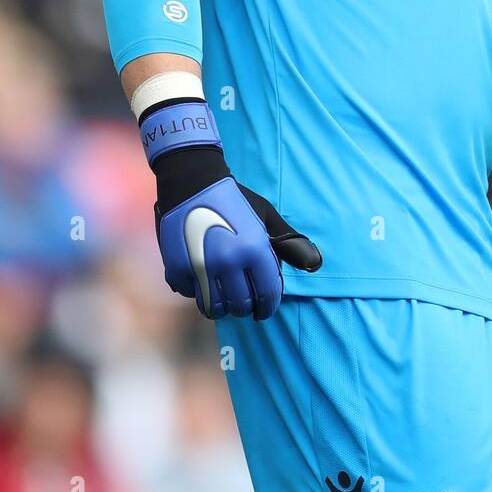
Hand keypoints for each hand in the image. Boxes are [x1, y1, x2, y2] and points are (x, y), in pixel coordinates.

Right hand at [155, 173, 321, 319]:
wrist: (192, 181)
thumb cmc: (234, 200)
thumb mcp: (266, 216)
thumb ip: (288, 242)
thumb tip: (314, 264)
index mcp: (254, 250)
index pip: (267, 294)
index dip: (268, 307)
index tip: (264, 310)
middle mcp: (228, 263)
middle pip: (240, 305)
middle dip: (245, 307)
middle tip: (244, 302)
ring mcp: (200, 267)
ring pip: (214, 307)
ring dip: (222, 307)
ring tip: (224, 300)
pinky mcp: (177, 268)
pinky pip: (190, 294)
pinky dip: (198, 292)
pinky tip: (203, 282)